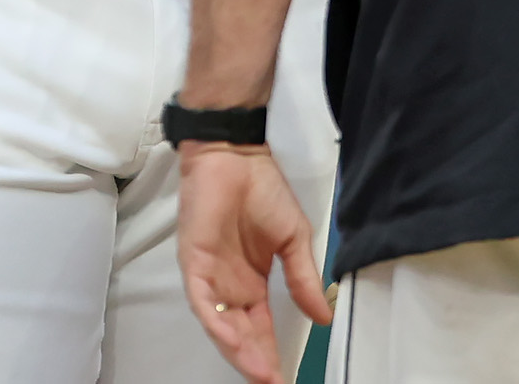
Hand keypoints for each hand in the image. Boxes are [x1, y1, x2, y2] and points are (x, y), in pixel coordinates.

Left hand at [178, 142, 329, 383]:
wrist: (237, 156)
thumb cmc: (263, 190)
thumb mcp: (294, 239)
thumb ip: (304, 280)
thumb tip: (324, 319)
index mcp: (252, 282)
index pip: (261, 328)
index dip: (272, 354)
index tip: (285, 378)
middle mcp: (230, 285)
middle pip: (241, 334)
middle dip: (255, 361)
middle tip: (272, 383)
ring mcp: (210, 275)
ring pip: (221, 324)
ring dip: (238, 350)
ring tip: (259, 372)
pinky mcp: (194, 262)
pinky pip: (203, 300)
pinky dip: (216, 322)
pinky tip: (233, 340)